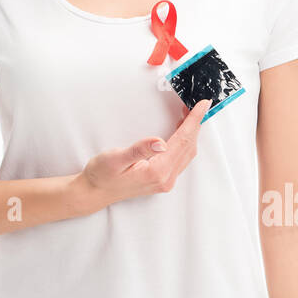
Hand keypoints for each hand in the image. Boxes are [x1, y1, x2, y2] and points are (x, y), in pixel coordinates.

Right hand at [74, 100, 210, 210]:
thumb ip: (139, 150)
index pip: (182, 141)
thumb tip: (160, 142)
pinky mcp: (162, 179)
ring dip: (190, 133)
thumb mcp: (115, 158)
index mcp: (158, 172)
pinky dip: (184, 142)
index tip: (203, 105)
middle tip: (197, 104)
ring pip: (186, 153)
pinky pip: (180, 158)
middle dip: (195, 124)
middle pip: (188, 147)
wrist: (94, 192)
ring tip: (189, 114)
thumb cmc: (102, 175)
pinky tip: (180, 132)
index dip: (193, 121)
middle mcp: (166, 178)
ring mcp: (165, 180)